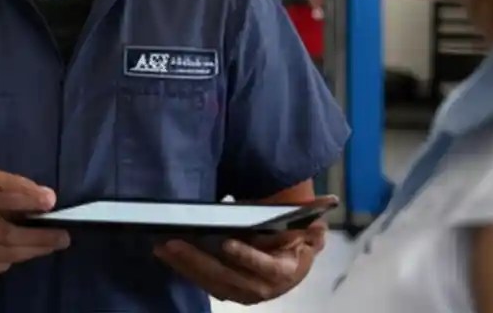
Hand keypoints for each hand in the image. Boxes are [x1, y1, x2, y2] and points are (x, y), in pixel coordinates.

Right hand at [0, 168, 70, 278]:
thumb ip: (13, 186)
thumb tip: (47, 199)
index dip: (26, 200)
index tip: (50, 203)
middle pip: (4, 234)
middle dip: (38, 238)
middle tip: (62, 237)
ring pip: (3, 255)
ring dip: (31, 250)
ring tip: (50, 245)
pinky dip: (13, 259)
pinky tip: (22, 251)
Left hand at [154, 195, 334, 304]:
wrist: (293, 258)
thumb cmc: (295, 235)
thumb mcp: (305, 225)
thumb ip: (311, 215)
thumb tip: (329, 200)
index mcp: (286, 269)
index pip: (266, 267)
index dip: (247, 257)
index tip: (227, 244)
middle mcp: (264, 288)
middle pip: (228, 277)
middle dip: (199, 261)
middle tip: (173, 242)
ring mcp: (244, 292)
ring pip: (212, 282)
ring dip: (186, 266)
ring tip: (163, 247)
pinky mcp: (229, 291)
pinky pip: (206, 282)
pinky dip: (186, 269)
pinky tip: (167, 255)